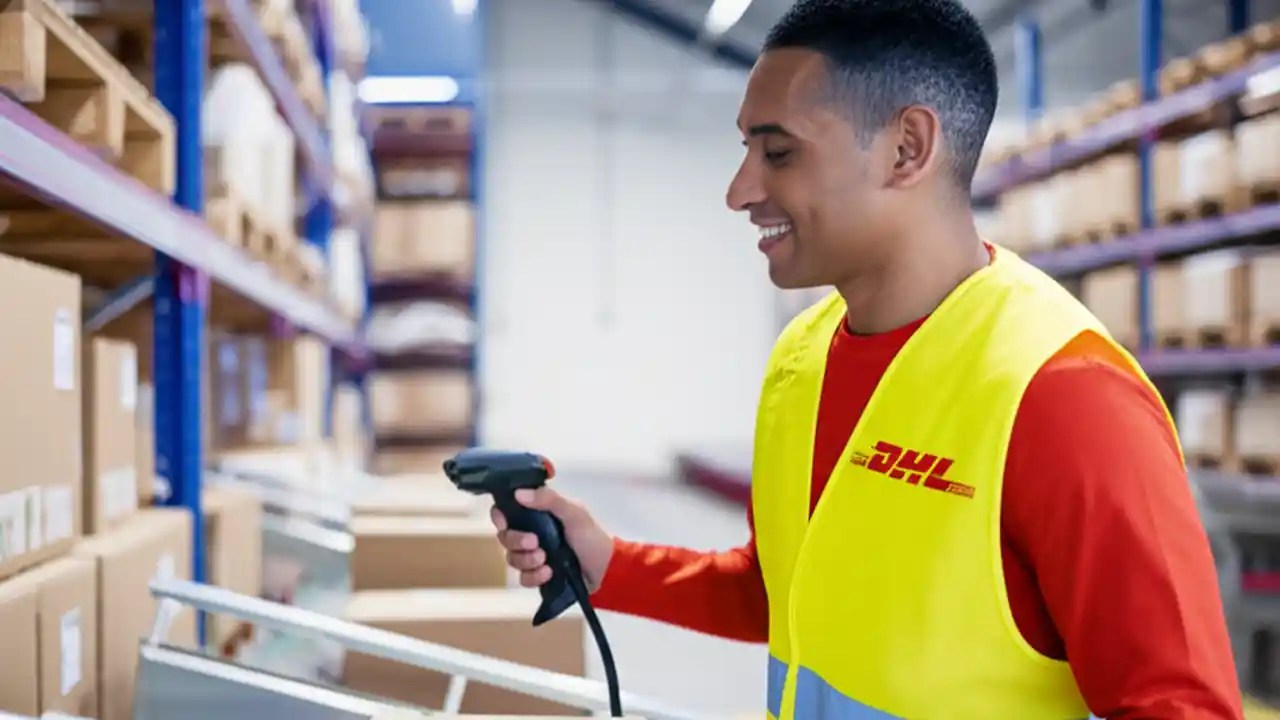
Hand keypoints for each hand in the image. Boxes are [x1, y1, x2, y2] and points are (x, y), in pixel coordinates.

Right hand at [491, 486, 613, 592]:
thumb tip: (519, 493)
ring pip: (512, 559)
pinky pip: (523, 578)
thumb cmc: (592, 536)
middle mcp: (531, 533)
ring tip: (545, 560)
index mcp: (537, 514)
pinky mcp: (538, 576)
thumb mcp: (574, 513)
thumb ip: (549, 500)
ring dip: (526, 560)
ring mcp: (534, 555)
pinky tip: (549, 573)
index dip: (500, 516)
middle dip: (516, 540)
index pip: (506, 511)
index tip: (504, 521)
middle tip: (535, 542)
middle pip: (504, 536)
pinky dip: (534, 576)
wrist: (606, 571)